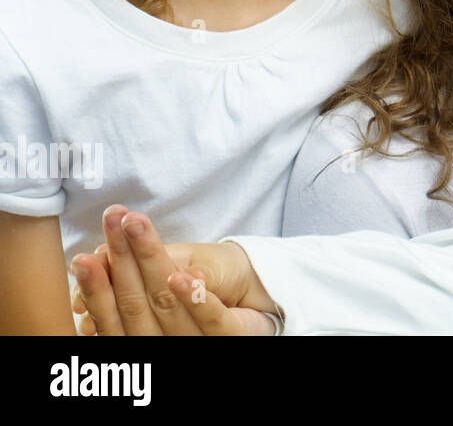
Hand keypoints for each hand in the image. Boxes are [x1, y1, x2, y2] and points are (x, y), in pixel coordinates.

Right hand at [69, 205, 277, 334]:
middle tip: (110, 219)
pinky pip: (214, 322)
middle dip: (121, 260)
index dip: (98, 283)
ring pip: (169, 306)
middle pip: (136, 302)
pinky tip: (181, 277)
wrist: (262, 305)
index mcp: (146, 327)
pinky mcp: (231, 337)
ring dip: (151, 266)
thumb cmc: (214, 289)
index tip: (84, 254)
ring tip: (135, 228)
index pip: (115, 308)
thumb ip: (146, 269)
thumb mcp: (178, 272)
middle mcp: (166, 338)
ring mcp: (197, 339)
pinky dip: (196, 300)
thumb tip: (99, 257)